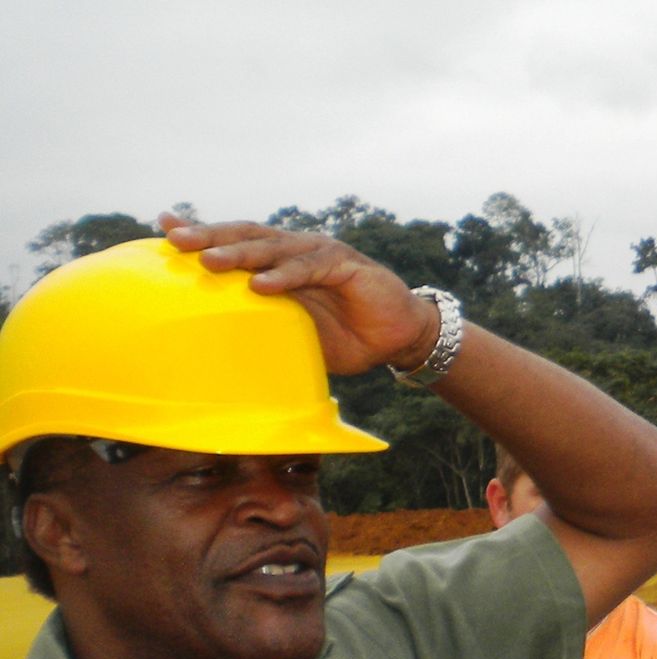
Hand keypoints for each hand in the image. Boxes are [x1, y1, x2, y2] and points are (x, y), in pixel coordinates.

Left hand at [158, 214, 439, 375]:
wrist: (401, 337)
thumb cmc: (349, 336)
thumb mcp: (299, 332)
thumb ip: (268, 324)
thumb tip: (224, 340)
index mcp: (282, 262)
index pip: (238, 241)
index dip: (204, 234)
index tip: (164, 229)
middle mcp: (297, 250)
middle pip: (247, 236)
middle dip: (209, 237)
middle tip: (175, 241)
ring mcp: (320, 255)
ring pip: (272, 248)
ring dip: (239, 253)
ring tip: (209, 262)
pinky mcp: (345, 267)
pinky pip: (309, 269)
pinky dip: (284, 277)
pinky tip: (261, 285)